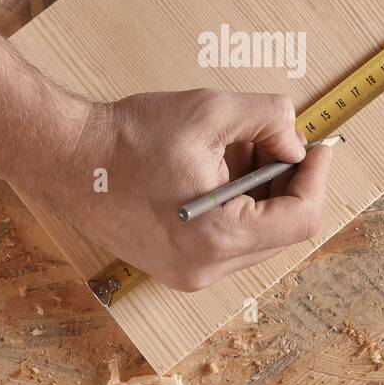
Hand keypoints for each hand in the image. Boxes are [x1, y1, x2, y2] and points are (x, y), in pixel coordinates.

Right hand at [21, 88, 333, 291]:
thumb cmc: (128, 138)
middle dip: (286, 179)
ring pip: (256, 234)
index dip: (317, 177)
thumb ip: (269, 118)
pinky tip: (213, 169)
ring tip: (233, 149)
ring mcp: (188, 273)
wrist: (65, 159)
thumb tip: (295, 139)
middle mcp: (206, 268)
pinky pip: (228, 238)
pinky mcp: (175, 266)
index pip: (301, 219)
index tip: (318, 145)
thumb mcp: (209, 111)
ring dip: (260, 190)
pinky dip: (235, 203)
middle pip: (281, 229)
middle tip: (272, 137)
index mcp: (218, 237)